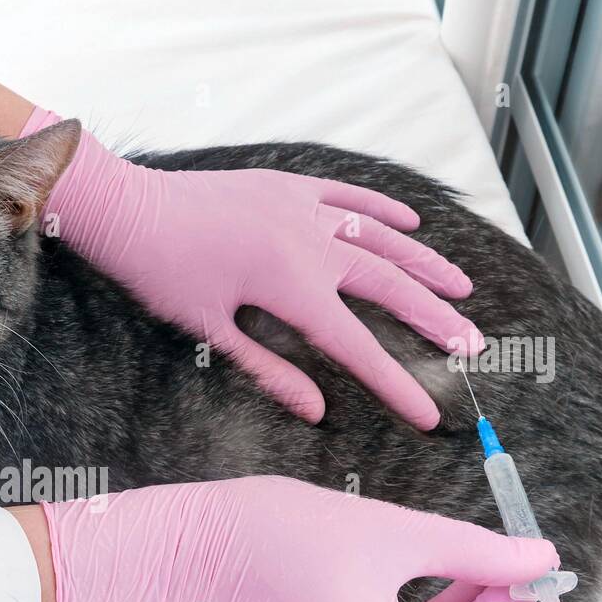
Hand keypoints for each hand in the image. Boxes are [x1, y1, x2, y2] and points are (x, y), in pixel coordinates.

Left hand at [22, 110, 479, 429]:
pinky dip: (383, 212)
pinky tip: (413, 224)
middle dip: (434, 322)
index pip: (357, 347)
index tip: (428, 415)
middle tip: (473, 348)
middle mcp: (310, 244)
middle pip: (389, 288)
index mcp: (291, 288)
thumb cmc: (161, 274)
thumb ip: (269, 370)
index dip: (396, 384)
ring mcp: (303, 209)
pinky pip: (349, 197)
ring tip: (463, 290)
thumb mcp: (211, 332)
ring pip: (382, 239)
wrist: (129, 207)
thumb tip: (317, 409)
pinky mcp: (288, 186)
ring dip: (426, 264)